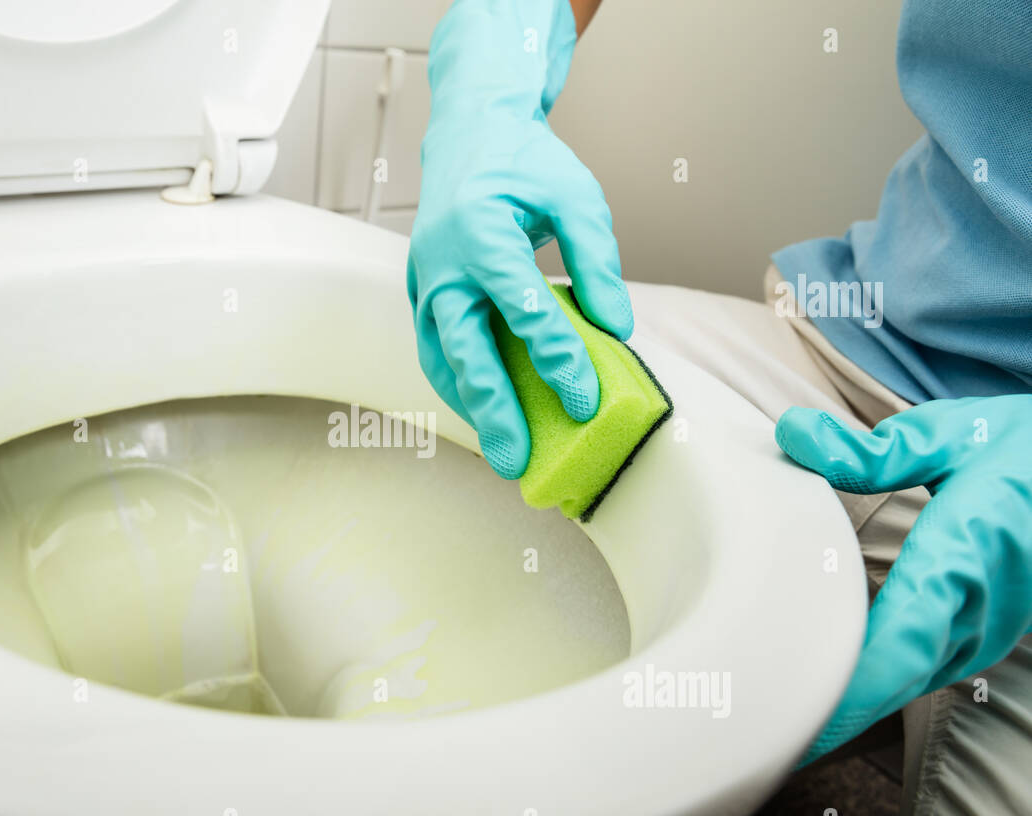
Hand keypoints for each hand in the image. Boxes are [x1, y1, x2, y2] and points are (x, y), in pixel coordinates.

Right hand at [407, 0, 632, 478]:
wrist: (467, 135)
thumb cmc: (523, 164)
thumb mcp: (576, 197)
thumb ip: (597, 260)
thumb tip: (617, 328)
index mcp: (481, 233)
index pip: (523, 311)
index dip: (557, 360)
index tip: (585, 400)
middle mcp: (443, 264)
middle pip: (465, 350)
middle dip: (493, 408)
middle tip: (517, 458)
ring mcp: (424, 282)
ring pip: (441, 359)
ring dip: (470, 408)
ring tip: (503, 451)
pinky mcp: (420, 294)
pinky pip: (436, 351)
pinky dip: (458, 387)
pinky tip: (487, 415)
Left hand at [775, 396, 1031, 762]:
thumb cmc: (1019, 452)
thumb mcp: (953, 435)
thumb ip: (874, 450)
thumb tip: (792, 435)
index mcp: (964, 559)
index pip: (898, 644)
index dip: (846, 693)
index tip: (791, 724)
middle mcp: (976, 611)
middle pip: (890, 681)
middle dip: (822, 714)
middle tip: (742, 739)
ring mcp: (981, 633)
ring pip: (901, 684)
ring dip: (839, 706)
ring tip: (760, 723)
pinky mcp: (976, 638)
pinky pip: (913, 673)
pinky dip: (864, 687)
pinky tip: (811, 690)